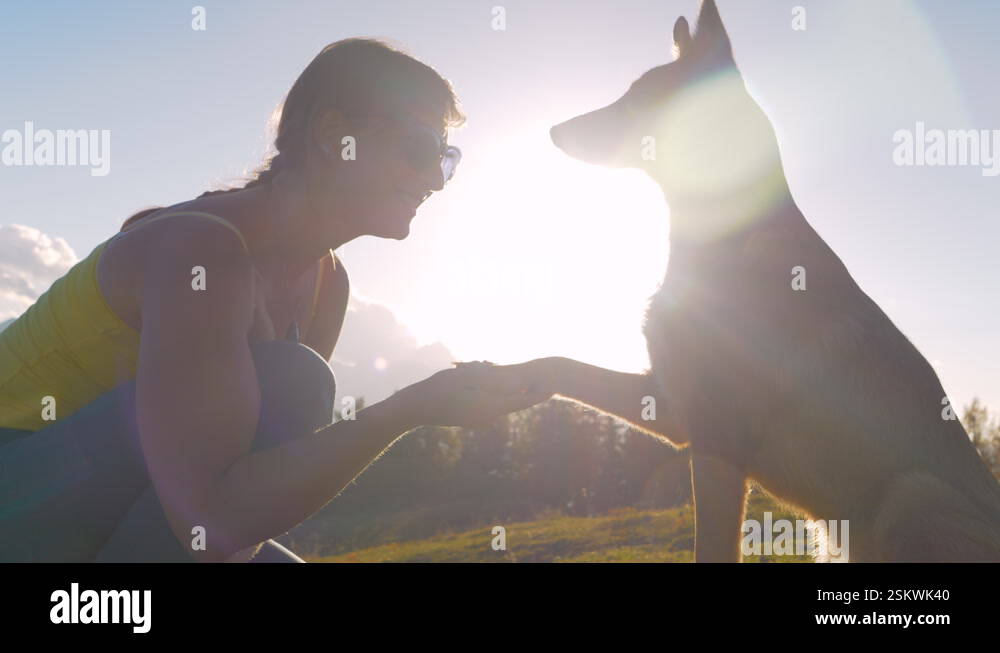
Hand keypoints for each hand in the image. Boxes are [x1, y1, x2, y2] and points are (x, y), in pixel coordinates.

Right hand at [407, 358, 561, 427]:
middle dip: (524, 391)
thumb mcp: (465, 379)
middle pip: (512, 402)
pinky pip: (489, 405)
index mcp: (488, 409)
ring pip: (499, 402)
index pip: (519, 403)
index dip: (537, 395)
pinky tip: (488, 383)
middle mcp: (486, 417)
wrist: (415, 408)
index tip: (553, 389)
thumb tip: (517, 383)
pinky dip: (494, 395)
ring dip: (506, 391)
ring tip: (514, 380)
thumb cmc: (437, 389)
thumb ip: (491, 380)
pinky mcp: (470, 417)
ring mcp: (478, 419)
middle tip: (542, 382)